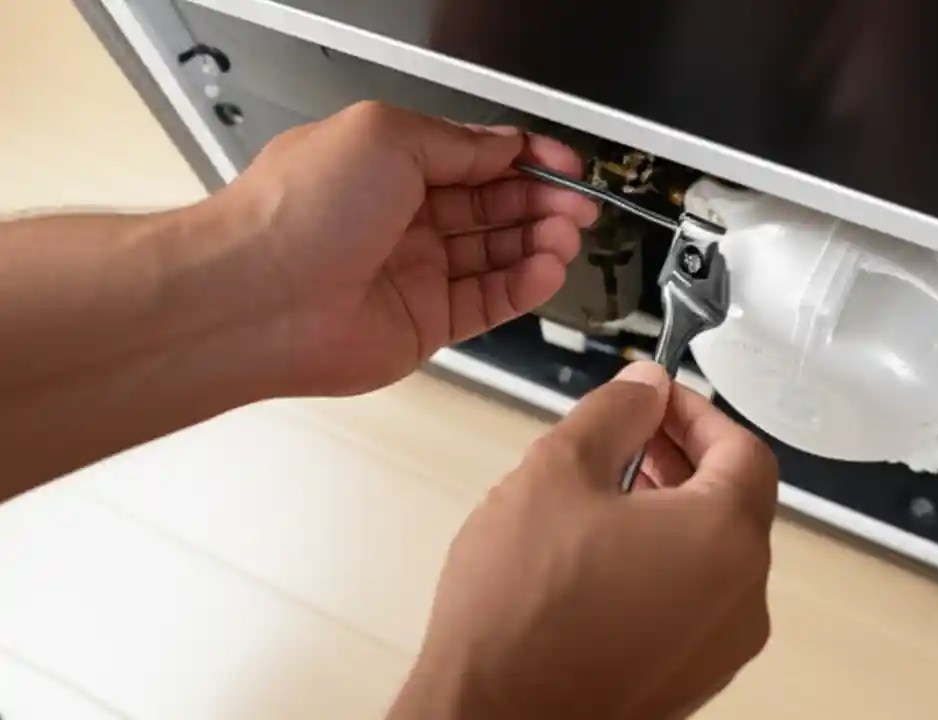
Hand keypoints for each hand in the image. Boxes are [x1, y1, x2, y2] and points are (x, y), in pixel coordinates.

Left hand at [203, 101, 597, 394]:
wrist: (258, 299)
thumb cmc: (298, 211)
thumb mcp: (386, 136)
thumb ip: (456, 142)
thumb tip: (502, 145)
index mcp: (390, 165)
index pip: (477, 158)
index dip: (526, 160)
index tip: (564, 165)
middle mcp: (404, 218)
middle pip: (494, 207)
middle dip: (542, 202)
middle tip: (578, 205)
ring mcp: (415, 272)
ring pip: (498, 255)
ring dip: (539, 243)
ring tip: (566, 236)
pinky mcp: (426, 323)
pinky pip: (490, 302)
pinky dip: (524, 286)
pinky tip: (547, 271)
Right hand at [391, 362, 779, 718]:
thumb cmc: (520, 609)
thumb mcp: (557, 474)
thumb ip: (614, 414)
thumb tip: (646, 390)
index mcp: (725, 538)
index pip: (743, 449)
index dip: (697, 413)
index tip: (654, 401)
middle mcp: (743, 599)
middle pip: (734, 502)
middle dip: (683, 459)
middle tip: (627, 440)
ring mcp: (721, 649)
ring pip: (713, 555)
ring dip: (671, 513)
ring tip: (601, 499)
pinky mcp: (689, 681)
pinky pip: (693, 603)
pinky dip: (663, 567)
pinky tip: (598, 562)